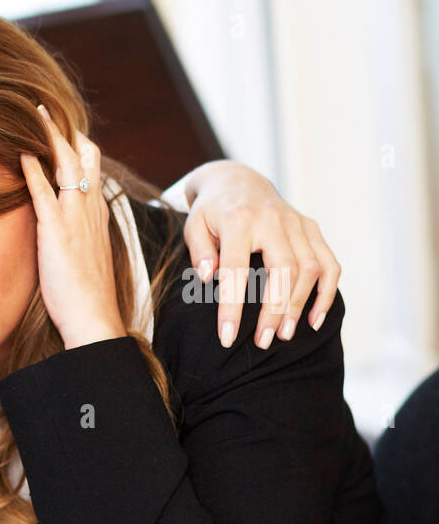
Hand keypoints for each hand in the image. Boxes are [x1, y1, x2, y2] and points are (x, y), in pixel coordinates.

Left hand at [19, 104, 124, 349]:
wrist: (94, 318)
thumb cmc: (85, 294)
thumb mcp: (81, 255)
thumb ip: (73, 233)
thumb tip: (55, 226)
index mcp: (95, 213)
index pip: (90, 165)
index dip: (76, 141)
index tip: (59, 124)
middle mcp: (89, 208)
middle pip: (83, 153)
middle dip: (64, 127)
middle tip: (43, 104)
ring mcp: (75, 218)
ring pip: (67, 164)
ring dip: (49, 135)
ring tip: (32, 111)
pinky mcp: (58, 232)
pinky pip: (45, 193)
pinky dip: (33, 169)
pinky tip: (20, 151)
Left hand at [181, 160, 341, 347]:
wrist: (238, 182)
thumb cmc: (211, 212)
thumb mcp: (194, 226)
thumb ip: (199, 251)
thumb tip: (210, 277)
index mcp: (239, 220)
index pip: (236, 269)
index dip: (232, 306)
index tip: (227, 337)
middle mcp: (273, 220)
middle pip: (284, 269)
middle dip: (275, 310)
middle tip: (264, 342)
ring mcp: (297, 223)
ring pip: (311, 268)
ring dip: (300, 305)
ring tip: (284, 335)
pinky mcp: (312, 229)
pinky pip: (329, 263)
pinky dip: (326, 293)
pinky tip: (315, 320)